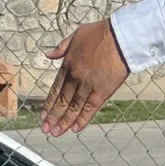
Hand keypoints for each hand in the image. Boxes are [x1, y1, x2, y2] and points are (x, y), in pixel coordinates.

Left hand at [40, 18, 129, 136]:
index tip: (43, 115)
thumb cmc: (101, 33)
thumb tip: (48, 55)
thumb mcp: (76, 35)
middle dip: (53, 117)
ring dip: (64, 122)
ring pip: (73, 108)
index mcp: (67, 65)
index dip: (48, 104)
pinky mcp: (103, 90)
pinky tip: (75, 128)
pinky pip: (90, 108)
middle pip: (62, 101)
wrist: (121, 35)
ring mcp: (88, 85)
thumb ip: (61, 47)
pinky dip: (82, 119)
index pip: (55, 89)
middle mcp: (75, 77)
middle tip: (46, 129)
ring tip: (56, 133)